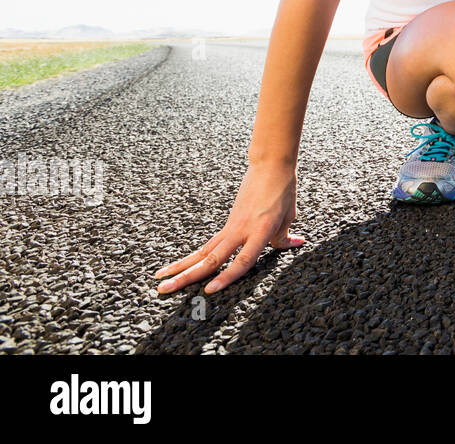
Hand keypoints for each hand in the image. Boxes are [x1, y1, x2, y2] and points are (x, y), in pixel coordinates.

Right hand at [153, 159, 303, 294]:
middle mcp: (242, 230)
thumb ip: (284, 236)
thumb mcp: (289, 216)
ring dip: (181, 268)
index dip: (227, 276)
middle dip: (188, 276)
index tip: (209, 290)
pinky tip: (180, 266)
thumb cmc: (283, 190)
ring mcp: (232, 226)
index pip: (243, 259)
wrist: (269, 165)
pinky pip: (209, 244)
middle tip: (164, 291)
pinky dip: (194, 257)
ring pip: (203, 252)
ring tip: (160, 283)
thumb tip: (291, 244)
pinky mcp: (228, 223)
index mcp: (261, 229)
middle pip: (212, 258)